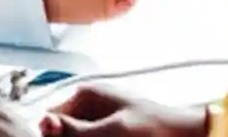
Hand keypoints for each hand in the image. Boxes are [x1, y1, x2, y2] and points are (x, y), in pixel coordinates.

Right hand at [39, 86, 208, 136]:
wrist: (185, 134)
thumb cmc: (156, 127)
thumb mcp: (113, 130)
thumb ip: (76, 130)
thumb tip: (42, 122)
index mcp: (84, 95)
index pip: (49, 116)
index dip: (51, 133)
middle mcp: (86, 107)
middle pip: (62, 131)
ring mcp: (96, 121)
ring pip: (76, 136)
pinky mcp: (106, 133)